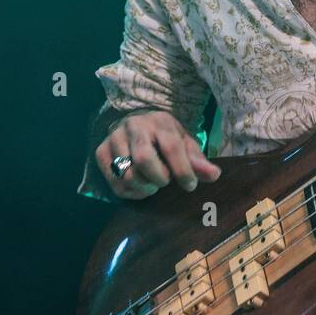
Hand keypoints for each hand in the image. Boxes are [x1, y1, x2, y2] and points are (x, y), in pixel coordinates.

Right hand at [95, 110, 221, 199]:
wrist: (136, 122)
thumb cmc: (165, 136)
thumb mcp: (184, 142)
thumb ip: (198, 160)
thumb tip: (214, 175)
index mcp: (160, 122)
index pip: (171, 147)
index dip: (182, 170)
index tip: (190, 185)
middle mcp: (134, 127)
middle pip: (144, 159)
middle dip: (159, 178)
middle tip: (166, 182)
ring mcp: (114, 139)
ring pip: (127, 173)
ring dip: (145, 187)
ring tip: (154, 184)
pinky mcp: (101, 152)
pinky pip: (115, 182)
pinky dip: (131, 192)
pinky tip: (141, 188)